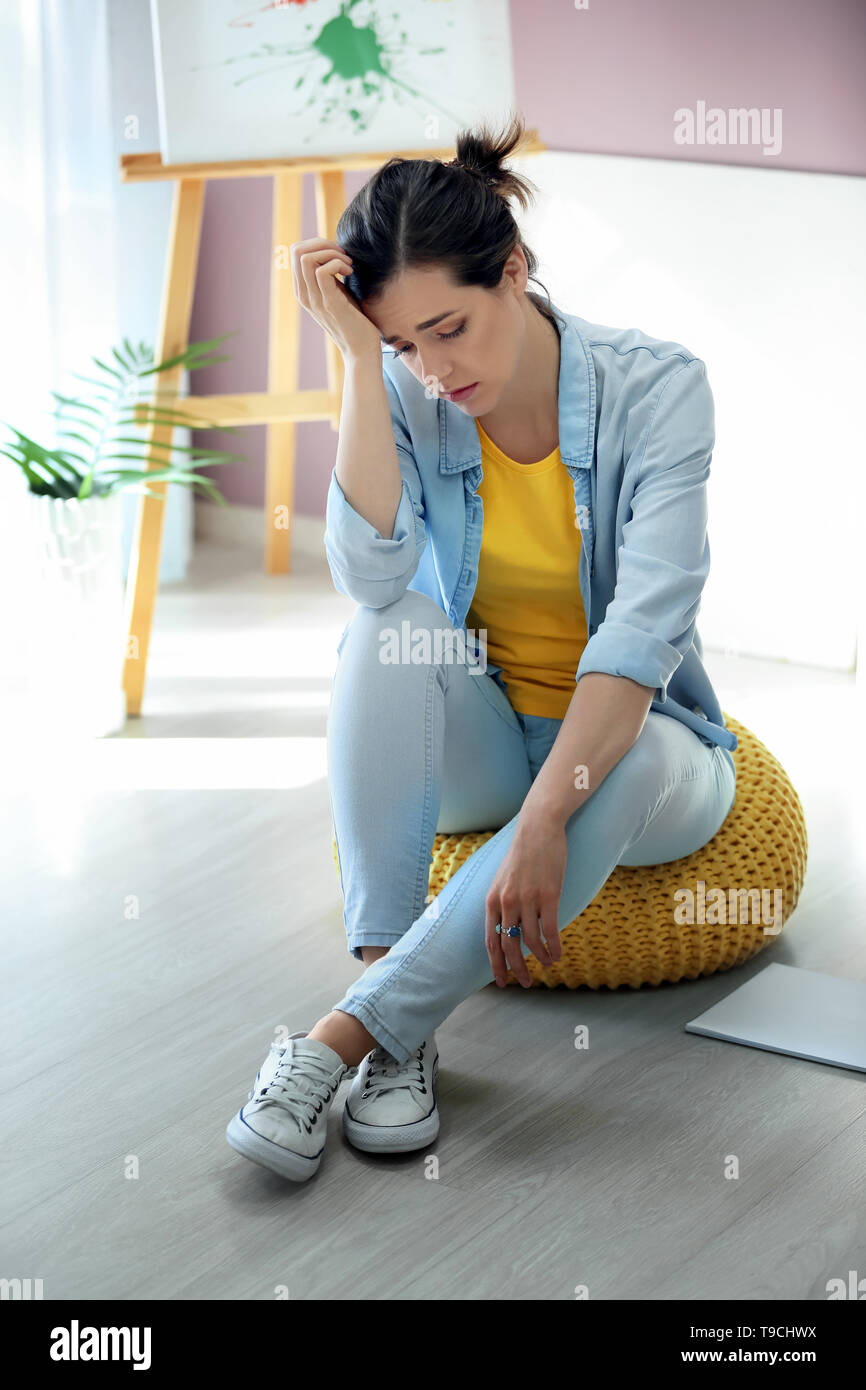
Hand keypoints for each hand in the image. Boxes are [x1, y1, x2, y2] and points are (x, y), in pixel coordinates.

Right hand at [290, 237, 381, 362]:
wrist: (361, 349)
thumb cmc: (353, 318)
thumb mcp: (336, 291)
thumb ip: (329, 274)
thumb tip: (331, 249)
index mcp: (303, 290)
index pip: (296, 252)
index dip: (318, 243)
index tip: (338, 253)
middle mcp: (303, 294)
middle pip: (297, 251)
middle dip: (323, 244)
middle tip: (344, 255)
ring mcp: (314, 300)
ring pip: (306, 258)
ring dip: (331, 253)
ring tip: (348, 264)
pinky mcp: (328, 304)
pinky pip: (322, 271)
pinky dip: (338, 264)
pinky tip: (350, 273)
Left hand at [484, 812, 565, 987]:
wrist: (538, 828)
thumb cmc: (523, 855)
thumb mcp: (503, 880)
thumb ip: (502, 904)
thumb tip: (508, 930)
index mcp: (492, 900)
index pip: (491, 941)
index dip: (496, 964)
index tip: (502, 982)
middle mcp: (507, 902)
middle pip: (509, 946)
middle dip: (517, 969)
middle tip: (526, 983)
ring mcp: (527, 899)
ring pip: (531, 942)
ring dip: (541, 959)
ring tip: (549, 965)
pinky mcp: (549, 896)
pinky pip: (550, 931)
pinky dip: (555, 947)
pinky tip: (558, 955)